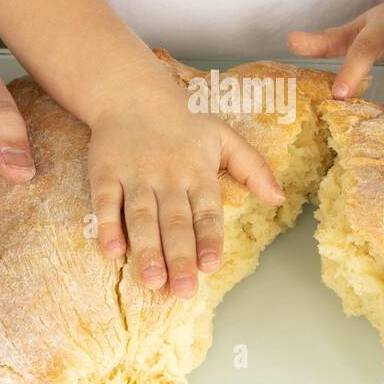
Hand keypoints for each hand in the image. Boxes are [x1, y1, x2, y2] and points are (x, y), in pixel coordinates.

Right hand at [86, 90, 283, 299]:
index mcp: (198, 171)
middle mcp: (168, 176)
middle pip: (174, 222)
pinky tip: (112, 251)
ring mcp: (135, 175)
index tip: (210, 266)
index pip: (206, 211)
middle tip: (182, 290)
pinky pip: (105, 202)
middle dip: (178, 257)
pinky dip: (107, 226)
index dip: (208, 239)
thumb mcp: (224, 137)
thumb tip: (279, 198)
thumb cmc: (183, 121)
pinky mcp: (105, 173)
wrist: (132, 93)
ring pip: (141, 217)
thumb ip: (253, 168)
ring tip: (151, 281)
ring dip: (146, 250)